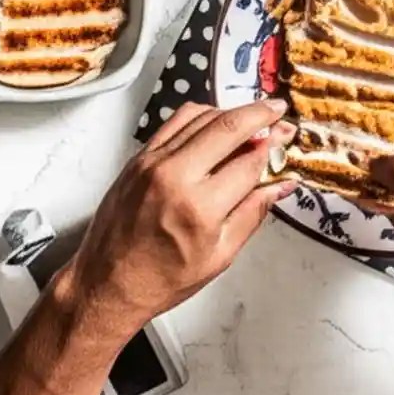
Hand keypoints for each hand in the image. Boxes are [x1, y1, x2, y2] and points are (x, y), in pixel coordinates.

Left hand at [57, 99, 297, 336]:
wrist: (107, 282)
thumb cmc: (161, 277)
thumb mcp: (220, 255)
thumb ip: (253, 213)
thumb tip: (281, 186)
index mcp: (200, 208)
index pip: (249, 162)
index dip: (273, 146)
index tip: (286, 138)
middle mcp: (175, 178)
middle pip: (229, 127)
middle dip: (260, 115)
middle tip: (278, 112)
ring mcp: (153, 164)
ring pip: (201, 116)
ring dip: (232, 111)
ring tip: (252, 116)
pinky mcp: (139, 159)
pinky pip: (175, 122)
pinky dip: (201, 115)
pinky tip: (216, 121)